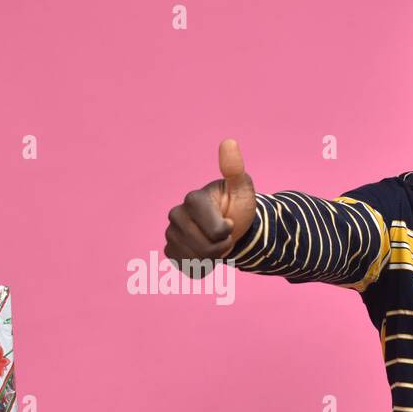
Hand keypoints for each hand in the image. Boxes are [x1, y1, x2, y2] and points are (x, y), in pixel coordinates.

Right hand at [164, 138, 256, 276]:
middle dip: (222, 247)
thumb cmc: (236, 205)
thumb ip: (234, 169)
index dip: (228, 231)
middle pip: (206, 248)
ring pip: (197, 260)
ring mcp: (171, 234)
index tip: (229, 221)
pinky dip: (203, 266)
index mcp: (192, 199)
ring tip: (216, 243)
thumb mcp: (242, 188)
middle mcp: (176, 215)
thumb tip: (229, 142)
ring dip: (214, 257)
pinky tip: (206, 254)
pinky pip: (189, 268)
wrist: (229, 227)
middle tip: (226, 236)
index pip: (216, 231)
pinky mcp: (171, 251)